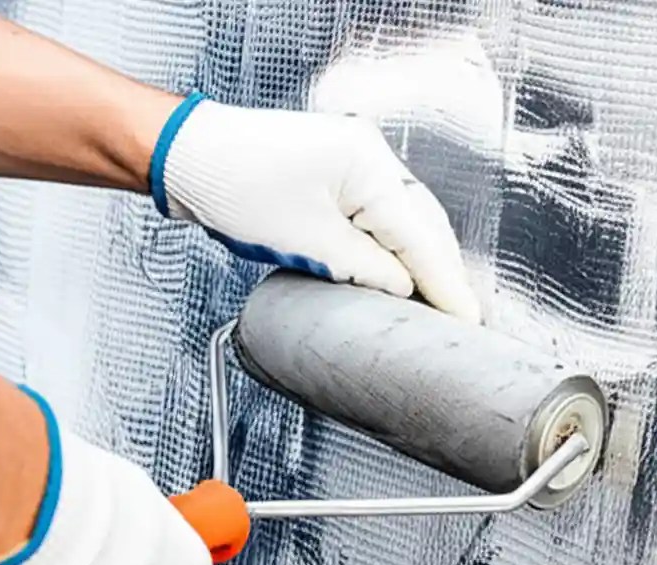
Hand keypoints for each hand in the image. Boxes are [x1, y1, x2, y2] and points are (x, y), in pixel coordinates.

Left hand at [149, 94, 481, 323]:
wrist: (187, 155)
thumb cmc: (232, 185)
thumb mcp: (308, 242)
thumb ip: (366, 269)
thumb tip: (402, 288)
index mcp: (368, 166)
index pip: (422, 238)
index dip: (446, 284)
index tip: (468, 317)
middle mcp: (369, 155)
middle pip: (423, 224)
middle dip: (442, 271)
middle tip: (460, 315)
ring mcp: (354, 159)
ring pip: (405, 217)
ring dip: (420, 258)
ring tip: (435, 300)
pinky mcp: (336, 170)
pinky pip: (380, 211)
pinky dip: (393, 242)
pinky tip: (398, 268)